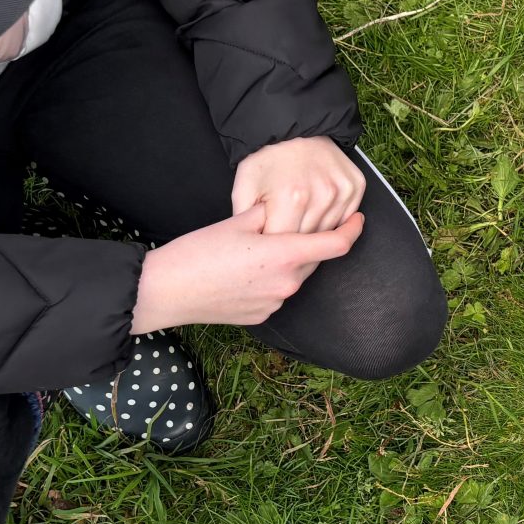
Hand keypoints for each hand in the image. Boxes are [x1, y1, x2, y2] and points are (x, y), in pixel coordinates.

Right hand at [131, 207, 363, 333]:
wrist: (165, 292)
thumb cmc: (196, 252)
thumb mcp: (236, 222)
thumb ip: (268, 213)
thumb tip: (280, 207)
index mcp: (285, 255)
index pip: (337, 245)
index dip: (353, 230)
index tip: (359, 220)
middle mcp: (288, 283)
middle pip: (314, 259)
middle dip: (311, 243)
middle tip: (292, 226)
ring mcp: (276, 302)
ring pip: (295, 276)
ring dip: (289, 262)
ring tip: (257, 250)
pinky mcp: (263, 316)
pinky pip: (278, 292)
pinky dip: (273, 279)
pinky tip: (246, 272)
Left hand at [231, 137, 364, 235]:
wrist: (293, 127)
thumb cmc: (266, 159)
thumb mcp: (243, 188)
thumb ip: (246, 223)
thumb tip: (253, 250)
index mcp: (291, 198)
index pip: (286, 245)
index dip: (274, 247)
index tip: (267, 243)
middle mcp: (321, 195)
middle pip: (309, 241)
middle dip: (294, 242)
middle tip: (283, 229)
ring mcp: (341, 191)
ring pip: (329, 232)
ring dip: (314, 231)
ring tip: (299, 218)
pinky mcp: (355, 185)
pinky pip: (346, 218)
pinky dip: (332, 219)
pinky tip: (318, 209)